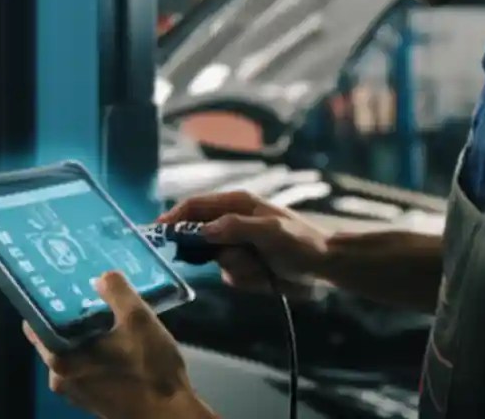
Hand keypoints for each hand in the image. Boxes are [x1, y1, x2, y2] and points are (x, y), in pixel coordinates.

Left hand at [23, 271, 216, 418]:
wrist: (171, 417)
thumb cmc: (151, 371)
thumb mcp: (139, 320)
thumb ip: (117, 291)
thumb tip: (100, 277)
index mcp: (59, 360)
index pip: (35, 323)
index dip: (45, 300)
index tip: (57, 282)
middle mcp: (59, 378)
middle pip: (54, 336)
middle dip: (69, 314)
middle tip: (86, 289)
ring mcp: (76, 391)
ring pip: (71, 351)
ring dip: (85, 333)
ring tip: (104, 309)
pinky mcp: (92, 398)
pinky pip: (84, 365)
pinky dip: (94, 350)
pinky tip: (115, 336)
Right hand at [157, 190, 331, 294]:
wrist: (326, 267)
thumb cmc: (301, 242)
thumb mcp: (270, 232)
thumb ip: (236, 228)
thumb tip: (203, 231)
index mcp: (236, 204)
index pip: (195, 206)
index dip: (175, 217)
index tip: (158, 232)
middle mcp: (232, 223)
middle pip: (199, 236)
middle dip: (211, 252)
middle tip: (231, 257)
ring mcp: (237, 245)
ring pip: (215, 261)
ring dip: (237, 268)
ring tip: (262, 267)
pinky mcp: (244, 266)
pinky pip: (230, 276)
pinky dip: (246, 279)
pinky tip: (265, 276)